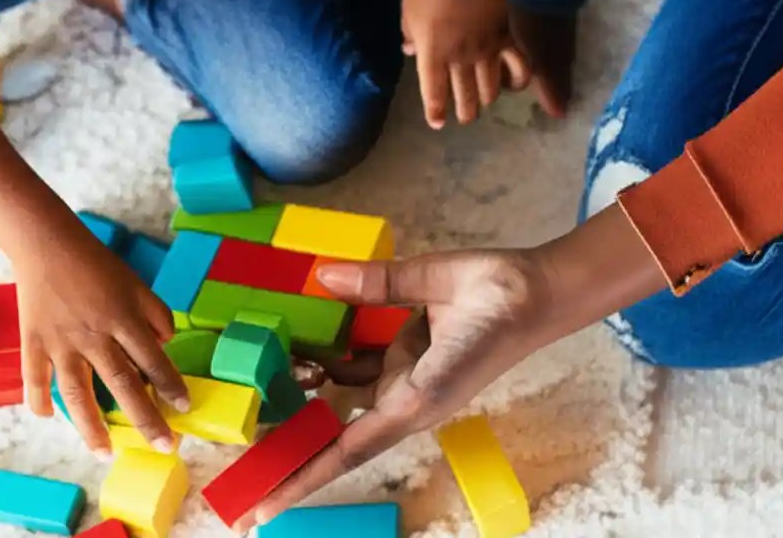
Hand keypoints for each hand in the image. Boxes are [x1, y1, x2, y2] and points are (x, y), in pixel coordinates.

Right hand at [15, 226, 187, 455]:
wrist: (46, 243)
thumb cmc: (95, 263)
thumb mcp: (135, 283)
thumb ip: (155, 314)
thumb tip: (165, 346)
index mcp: (122, 318)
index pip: (153, 360)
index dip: (171, 385)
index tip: (184, 408)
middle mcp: (94, 335)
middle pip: (123, 384)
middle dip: (146, 419)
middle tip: (164, 447)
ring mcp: (61, 342)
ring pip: (78, 393)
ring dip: (92, 428)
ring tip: (105, 454)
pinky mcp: (33, 342)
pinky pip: (35, 379)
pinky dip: (39, 400)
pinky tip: (49, 418)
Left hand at [241, 249, 553, 530]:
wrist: (543, 293)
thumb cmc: (504, 295)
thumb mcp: (442, 279)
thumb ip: (384, 283)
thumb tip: (327, 278)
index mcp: (418, 396)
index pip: (350, 447)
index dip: (304, 475)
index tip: (266, 504)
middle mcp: (407, 398)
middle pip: (336, 435)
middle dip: (291, 450)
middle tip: (239, 471)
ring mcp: (405, 380)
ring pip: (341, 399)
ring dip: (302, 399)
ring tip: (254, 393)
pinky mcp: (406, 358)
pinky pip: (357, 366)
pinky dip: (326, 360)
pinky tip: (298, 345)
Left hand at [403, 0, 529, 128]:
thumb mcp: (409, 11)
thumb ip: (410, 35)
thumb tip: (410, 50)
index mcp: (433, 54)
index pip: (434, 93)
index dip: (436, 111)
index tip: (438, 123)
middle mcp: (460, 59)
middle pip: (465, 97)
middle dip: (465, 112)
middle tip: (465, 117)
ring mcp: (486, 51)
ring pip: (490, 89)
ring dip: (486, 99)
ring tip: (484, 101)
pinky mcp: (506, 38)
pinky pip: (518, 67)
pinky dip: (518, 80)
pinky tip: (516, 85)